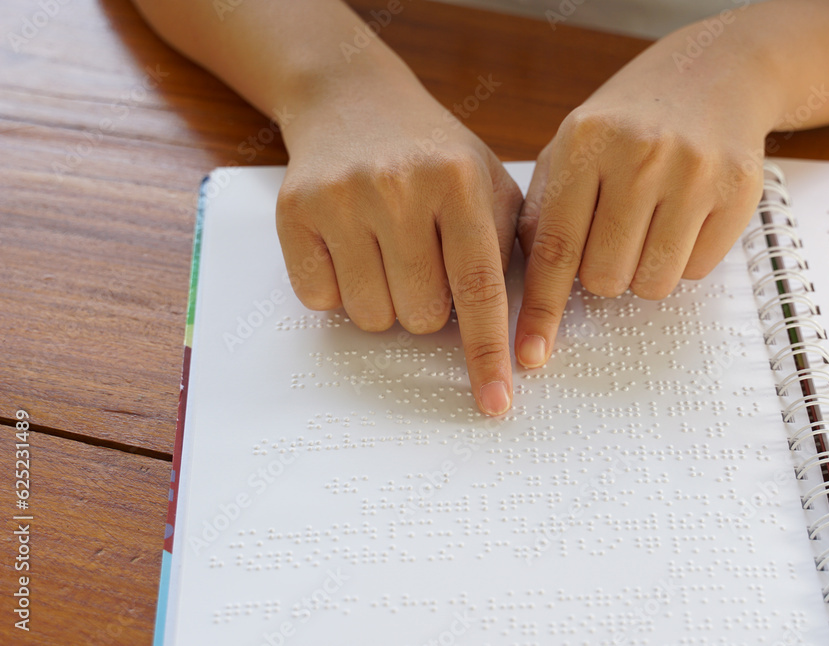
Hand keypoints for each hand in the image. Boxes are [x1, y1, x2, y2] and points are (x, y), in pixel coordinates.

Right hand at [276, 68, 521, 415]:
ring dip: (386, 302)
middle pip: (422, 316)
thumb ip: (512, 248)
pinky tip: (349, 246)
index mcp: (458, 181)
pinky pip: (321, 301)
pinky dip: (340, 290)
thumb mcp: (490, 183)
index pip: (479, 287)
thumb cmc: (434, 156)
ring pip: (372, 317)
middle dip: (430, 308)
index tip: (495, 403)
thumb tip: (525, 335)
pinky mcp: (295, 212)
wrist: (353, 100)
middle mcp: (398, 187)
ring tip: (387, 251)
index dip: (489, 352)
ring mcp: (341, 198)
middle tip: (423, 262)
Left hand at [514, 25, 779, 368]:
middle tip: (611, 238)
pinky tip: (683, 218)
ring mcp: (694, 172)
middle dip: (601, 274)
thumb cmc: (628, 123)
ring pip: (653, 282)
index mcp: (585, 144)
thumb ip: (545, 212)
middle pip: (605, 277)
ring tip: (647, 226)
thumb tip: (526, 289)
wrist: (711, 74)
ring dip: (643, 272)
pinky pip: (698, 271)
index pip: (555, 249)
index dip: (541, 309)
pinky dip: (684, 260)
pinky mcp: (738, 191)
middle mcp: (639, 154)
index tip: (530, 354)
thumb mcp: (570, 148)